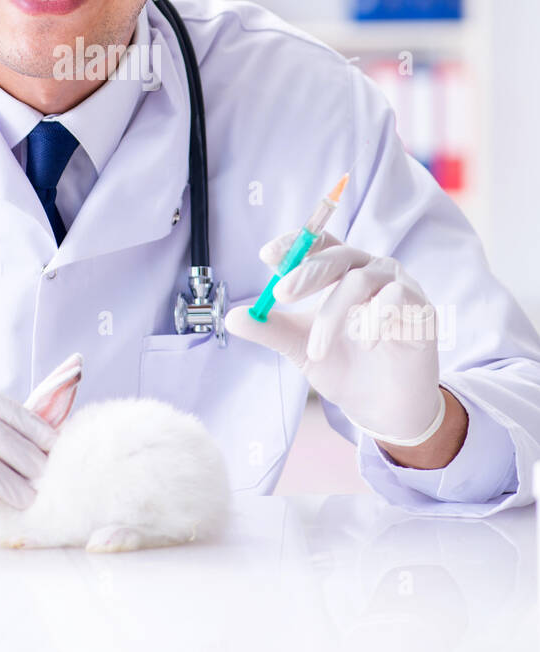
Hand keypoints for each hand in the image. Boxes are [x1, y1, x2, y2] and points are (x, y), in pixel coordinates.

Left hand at [225, 230, 445, 444]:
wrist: (383, 409)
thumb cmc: (344, 368)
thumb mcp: (301, 348)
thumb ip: (271, 330)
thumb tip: (231, 317)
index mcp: (342, 270)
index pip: (318, 243)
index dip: (294, 243)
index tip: (266, 255)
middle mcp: (370, 269)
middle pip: (337, 255)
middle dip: (307, 271)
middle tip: (281, 293)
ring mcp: (398, 285)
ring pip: (359, 282)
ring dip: (332, 316)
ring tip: (317, 351)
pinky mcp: (420, 307)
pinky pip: (396, 299)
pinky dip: (375, 319)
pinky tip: (365, 342)